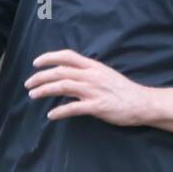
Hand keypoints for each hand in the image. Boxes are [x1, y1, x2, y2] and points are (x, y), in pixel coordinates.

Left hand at [24, 50, 172, 132]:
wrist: (143, 103)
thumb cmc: (124, 91)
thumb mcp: (106, 75)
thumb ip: (89, 73)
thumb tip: (72, 75)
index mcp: (94, 67)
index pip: (67, 56)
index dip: (49, 57)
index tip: (36, 63)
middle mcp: (92, 76)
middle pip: (60, 72)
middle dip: (40, 77)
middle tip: (28, 84)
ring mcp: (94, 91)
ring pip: (63, 86)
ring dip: (44, 90)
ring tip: (33, 95)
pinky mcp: (97, 107)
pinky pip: (74, 108)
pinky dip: (60, 112)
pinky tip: (51, 115)